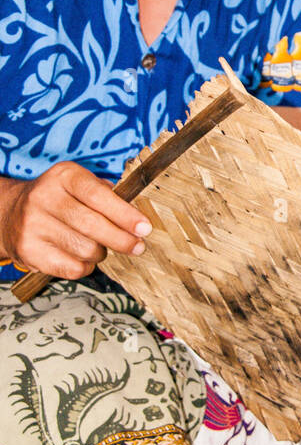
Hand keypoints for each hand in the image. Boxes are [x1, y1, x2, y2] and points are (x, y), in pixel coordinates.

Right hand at [0, 162, 152, 277]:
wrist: (11, 214)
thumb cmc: (58, 200)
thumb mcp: (78, 184)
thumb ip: (107, 195)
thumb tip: (138, 219)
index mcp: (63, 176)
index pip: (98, 195)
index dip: (125, 214)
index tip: (144, 228)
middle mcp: (44, 198)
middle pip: (93, 225)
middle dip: (122, 239)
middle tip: (137, 246)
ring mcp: (34, 225)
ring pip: (85, 249)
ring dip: (101, 253)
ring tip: (100, 247)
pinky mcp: (29, 251)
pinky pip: (72, 268)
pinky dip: (86, 266)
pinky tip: (83, 257)